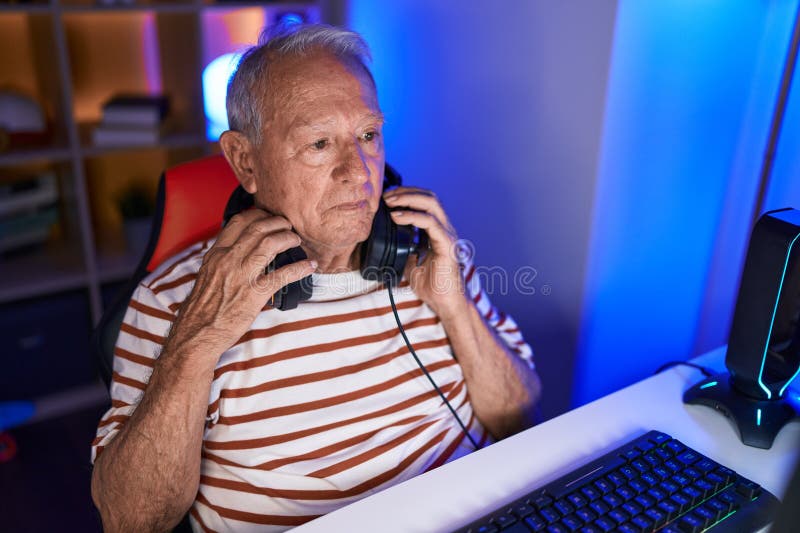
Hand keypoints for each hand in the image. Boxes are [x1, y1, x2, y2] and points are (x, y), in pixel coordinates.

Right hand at [164, 209, 316, 362]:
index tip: (270, 216)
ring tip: (297, 241)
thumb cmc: (201, 308)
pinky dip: (300, 268)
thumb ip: (222, 260)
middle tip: (288, 226)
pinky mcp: (255, 294)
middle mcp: (228, 260)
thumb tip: (238, 251)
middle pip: (258, 228)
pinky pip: (283, 275)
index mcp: (216, 254)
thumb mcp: (207, 275)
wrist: (196, 333)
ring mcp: (242, 276)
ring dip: (288, 239)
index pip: (239, 222)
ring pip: (270, 244)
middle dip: (278, 223)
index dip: (258, 214)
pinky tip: (310, 266)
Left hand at [383, 187, 466, 318]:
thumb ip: (401, 246)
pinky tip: (396, 217)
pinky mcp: (447, 245)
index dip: (407, 194)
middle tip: (386, 196)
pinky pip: (430, 222)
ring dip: (408, 198)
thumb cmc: (431, 285)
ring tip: (389, 202)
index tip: (387, 196)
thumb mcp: (409, 261)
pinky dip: (412, 216)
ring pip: (431, 203)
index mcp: (437, 230)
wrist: (445, 303)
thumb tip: (382, 237)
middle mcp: (445, 228)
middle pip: (429, 196)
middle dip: (406, 191)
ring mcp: (447, 235)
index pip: (425, 201)